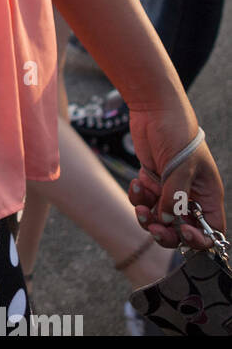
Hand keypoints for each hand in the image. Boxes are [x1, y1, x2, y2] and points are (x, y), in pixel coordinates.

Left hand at [127, 106, 225, 251]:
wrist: (154, 110)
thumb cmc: (177, 133)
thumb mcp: (181, 167)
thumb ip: (175, 196)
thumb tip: (167, 220)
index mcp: (207, 194)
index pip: (211, 229)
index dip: (200, 238)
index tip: (184, 233)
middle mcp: (189, 195)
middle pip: (182, 229)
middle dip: (167, 233)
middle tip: (153, 227)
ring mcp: (169, 188)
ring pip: (160, 217)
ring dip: (148, 217)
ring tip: (140, 207)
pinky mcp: (152, 180)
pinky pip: (144, 201)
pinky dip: (138, 198)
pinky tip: (136, 184)